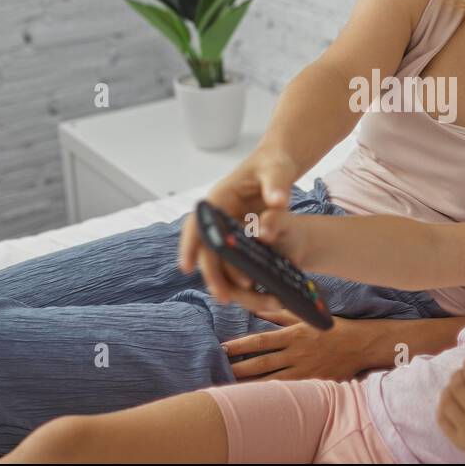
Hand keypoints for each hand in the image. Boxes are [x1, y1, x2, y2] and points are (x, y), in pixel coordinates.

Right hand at [178, 148, 299, 309]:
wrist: (277, 169)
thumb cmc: (273, 165)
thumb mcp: (277, 170)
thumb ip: (276, 185)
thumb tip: (278, 203)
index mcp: (219, 197)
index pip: (199, 223)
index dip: (190, 245)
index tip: (185, 267)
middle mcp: (219, 217)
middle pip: (208, 249)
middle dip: (212, 273)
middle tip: (222, 297)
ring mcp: (228, 229)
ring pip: (220, 260)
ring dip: (226, 280)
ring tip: (239, 300)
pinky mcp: (240, 239)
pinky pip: (235, 261)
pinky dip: (240, 276)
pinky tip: (252, 293)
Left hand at [221, 310, 372, 381]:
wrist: (360, 345)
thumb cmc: (331, 329)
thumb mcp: (306, 318)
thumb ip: (281, 314)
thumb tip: (258, 309)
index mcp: (293, 334)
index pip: (261, 340)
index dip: (240, 345)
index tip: (223, 348)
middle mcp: (296, 353)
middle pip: (262, 363)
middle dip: (239, 368)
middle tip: (220, 371)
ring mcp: (304, 370)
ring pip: (272, 381)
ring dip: (251, 385)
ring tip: (232, 390)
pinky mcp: (312, 383)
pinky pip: (289, 391)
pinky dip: (273, 395)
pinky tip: (259, 401)